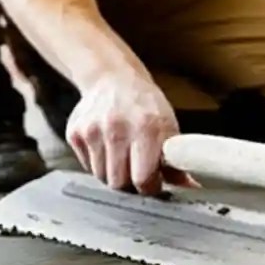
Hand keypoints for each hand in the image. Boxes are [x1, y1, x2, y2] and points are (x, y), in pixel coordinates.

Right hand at [65, 73, 197, 194]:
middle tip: (136, 171)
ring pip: (101, 176)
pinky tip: (106, 145)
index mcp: (146, 127)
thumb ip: (175, 159)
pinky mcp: (74, 132)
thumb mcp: (167, 125)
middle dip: (129, 183)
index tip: (152, 183)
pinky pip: (87, 165)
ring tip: (121, 155)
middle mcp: (116, 128)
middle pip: (118, 182)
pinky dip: (97, 162)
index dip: (149, 187)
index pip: (142, 178)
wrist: (112, 77)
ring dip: (112, 173)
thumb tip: (190, 187)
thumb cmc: (144, 105)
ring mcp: (92, 130)